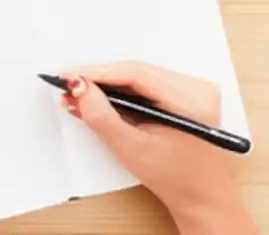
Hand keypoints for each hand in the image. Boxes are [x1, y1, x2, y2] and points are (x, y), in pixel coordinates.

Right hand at [62, 62, 255, 234]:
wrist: (200, 196)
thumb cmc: (174, 178)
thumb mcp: (130, 148)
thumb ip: (101, 115)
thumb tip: (79, 87)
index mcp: (190, 100)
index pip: (135, 74)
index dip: (97, 73)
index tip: (68, 76)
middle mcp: (196, 89)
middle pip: (136, 72)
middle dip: (100, 79)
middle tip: (69, 86)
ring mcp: (194, 90)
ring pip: (139, 76)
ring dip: (109, 84)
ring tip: (82, 94)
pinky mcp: (186, 94)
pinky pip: (148, 83)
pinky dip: (123, 89)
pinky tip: (103, 97)